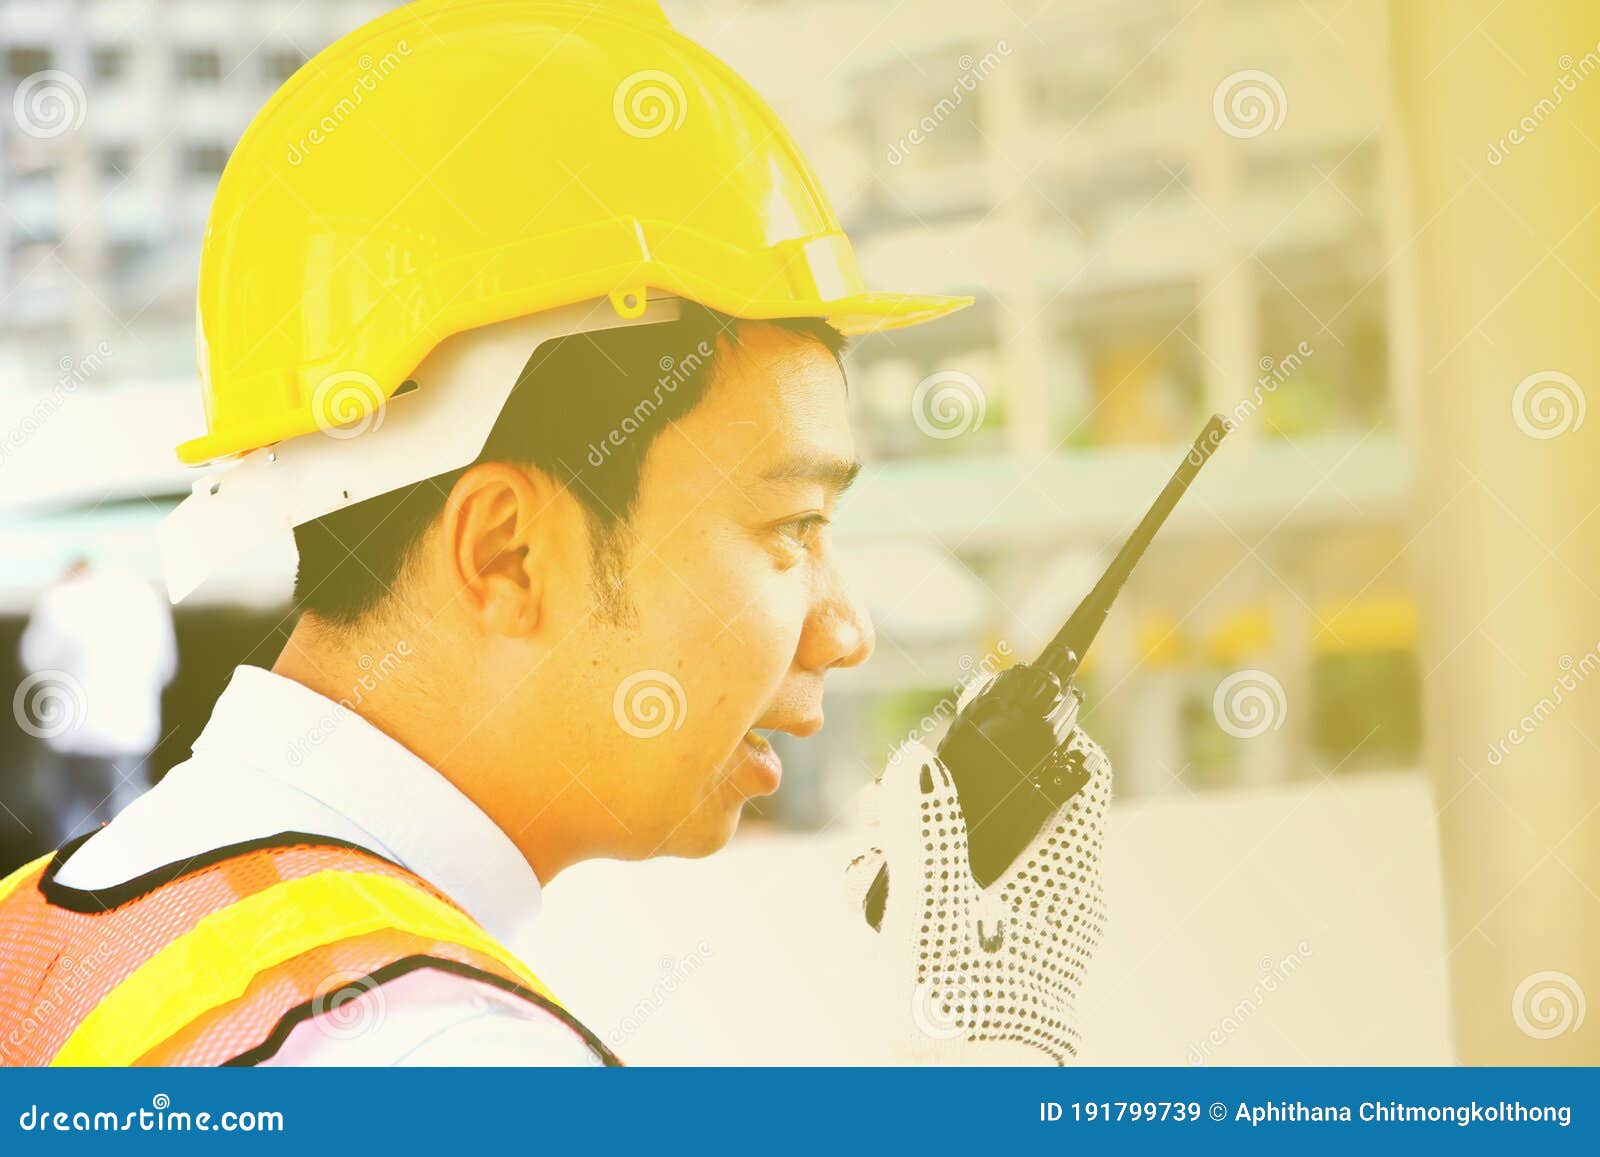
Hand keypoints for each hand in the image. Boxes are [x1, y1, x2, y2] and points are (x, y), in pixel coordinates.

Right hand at [846, 724, 1111, 1063]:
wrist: (978, 1089)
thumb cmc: (967, 1006)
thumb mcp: (932, 907)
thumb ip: (923, 827)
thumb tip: (916, 758)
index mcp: (1064, 866)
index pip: (1079, 767)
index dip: (1043, 730)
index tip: (996, 710)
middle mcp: (1065, 889)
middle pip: (1020, 803)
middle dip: (951, 791)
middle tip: (895, 798)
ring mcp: (1044, 922)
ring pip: (991, 847)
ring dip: (930, 842)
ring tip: (879, 858)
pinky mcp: (1017, 951)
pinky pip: (978, 892)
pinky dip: (933, 886)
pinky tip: (885, 904)